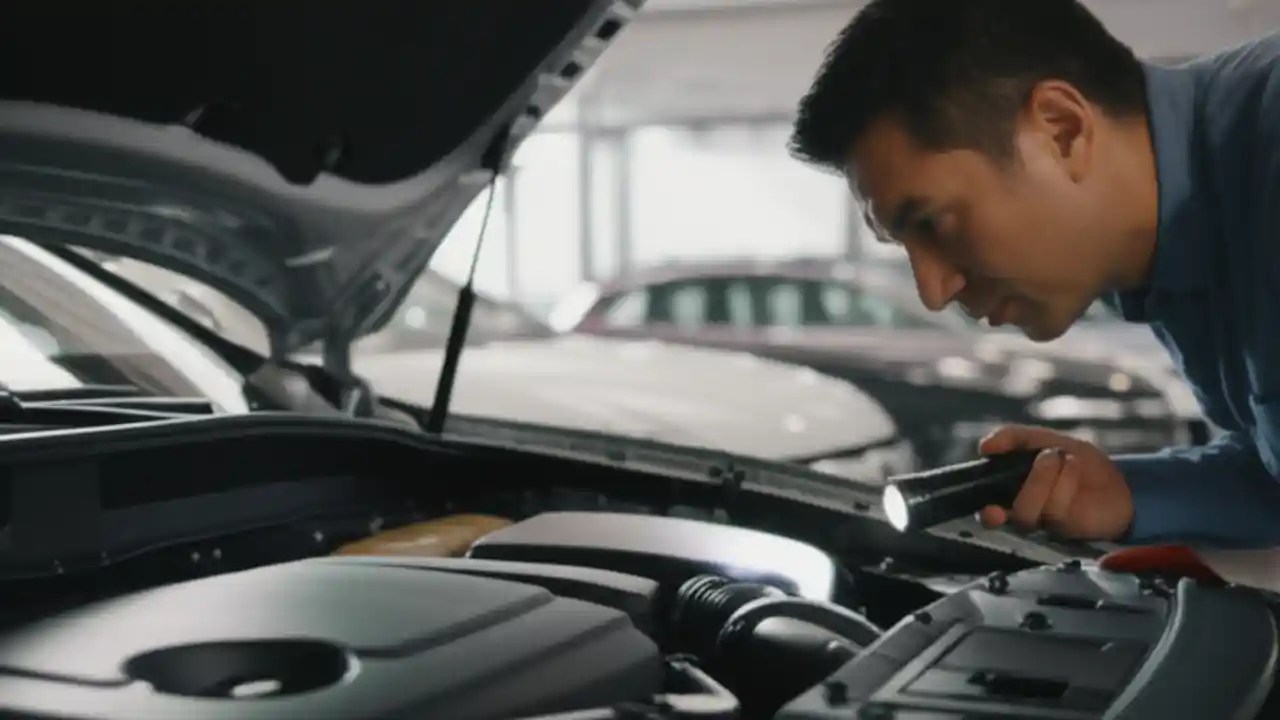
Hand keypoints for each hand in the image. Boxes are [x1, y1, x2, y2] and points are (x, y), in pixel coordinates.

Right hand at [977, 425, 1133, 540]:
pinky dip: (1065, 482)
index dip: (987, 513)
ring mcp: (1046, 524)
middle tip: (1050, 456)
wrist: (1122, 481)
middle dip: (1032, 481)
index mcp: (1013, 494)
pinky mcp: (1067, 529)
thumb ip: (1013, 437)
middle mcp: (1026, 514)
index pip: (988, 511)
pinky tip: (1075, 466)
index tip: (990, 508)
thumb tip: (984, 446)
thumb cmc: (1079, 462)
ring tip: (1067, 459)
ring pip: (1029, 512)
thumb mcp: (1045, 440)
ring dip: (1047, 479)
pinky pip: (1055, 512)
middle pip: (1013, 511)